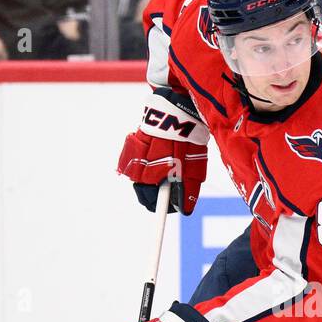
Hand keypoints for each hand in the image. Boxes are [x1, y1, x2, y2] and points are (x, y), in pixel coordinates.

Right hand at [117, 89, 209, 214]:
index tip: (172, 204)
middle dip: (158, 189)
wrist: (174, 112)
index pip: (152, 203)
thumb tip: (184, 209)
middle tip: (172, 179)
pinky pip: (137, 162)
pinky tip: (158, 152)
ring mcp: (131, 158)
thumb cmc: (185, 141)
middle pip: (144, 192)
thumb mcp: (192, 168)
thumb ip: (187, 191)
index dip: (163, 206)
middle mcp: (136, 169)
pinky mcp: (130, 147)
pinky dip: (146, 161)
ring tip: (167, 161)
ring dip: (152, 174)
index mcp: (150, 177)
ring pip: (140, 177)